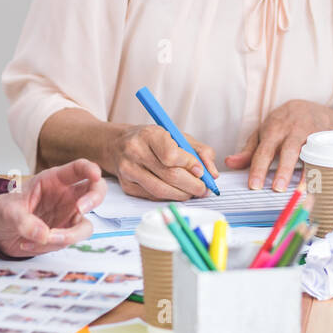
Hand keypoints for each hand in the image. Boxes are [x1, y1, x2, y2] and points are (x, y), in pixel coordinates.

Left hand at [0, 159, 106, 256]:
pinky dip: (50, 246)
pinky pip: (68, 242)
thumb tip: (44, 234)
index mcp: (54, 180)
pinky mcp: (64, 234)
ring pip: (85, 225)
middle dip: (94, 198)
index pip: (78, 169)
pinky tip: (28, 244)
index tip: (95, 175)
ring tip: (42, 239)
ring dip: (67, 235)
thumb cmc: (3, 211)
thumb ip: (23, 221)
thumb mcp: (7, 211)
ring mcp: (68, 216)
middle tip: (81, 209)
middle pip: (96, 191)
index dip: (90, 169)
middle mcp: (66, 196)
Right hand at [103, 124, 217, 200]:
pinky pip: (153, 196)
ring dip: (182, 195)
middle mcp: (135, 151)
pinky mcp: (127, 186)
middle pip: (169, 175)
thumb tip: (213, 174)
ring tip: (193, 193)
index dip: (189, 165)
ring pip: (161, 190)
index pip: (171, 155)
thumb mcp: (177, 136)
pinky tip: (178, 193)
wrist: (119, 144)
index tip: (201, 171)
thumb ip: (200, 151)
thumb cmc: (154, 140)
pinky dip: (169, 197)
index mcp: (149, 134)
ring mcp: (128, 170)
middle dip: (192, 185)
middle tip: (204, 189)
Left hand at [225, 99, 330, 190]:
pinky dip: (321, 169)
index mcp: (274, 130)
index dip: (259, 168)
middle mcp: (292, 131)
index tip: (254, 185)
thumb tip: (229, 163)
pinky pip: (323, 155)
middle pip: (287, 150)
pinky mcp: (325, 139)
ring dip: (304, 171)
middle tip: (276, 189)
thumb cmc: (284, 124)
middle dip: (282, 170)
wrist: (313, 109)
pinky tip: (318, 183)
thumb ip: (249, 150)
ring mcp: (310, 134)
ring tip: (299, 190)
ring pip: (308, 153)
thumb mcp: (264, 132)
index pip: (264, 151)